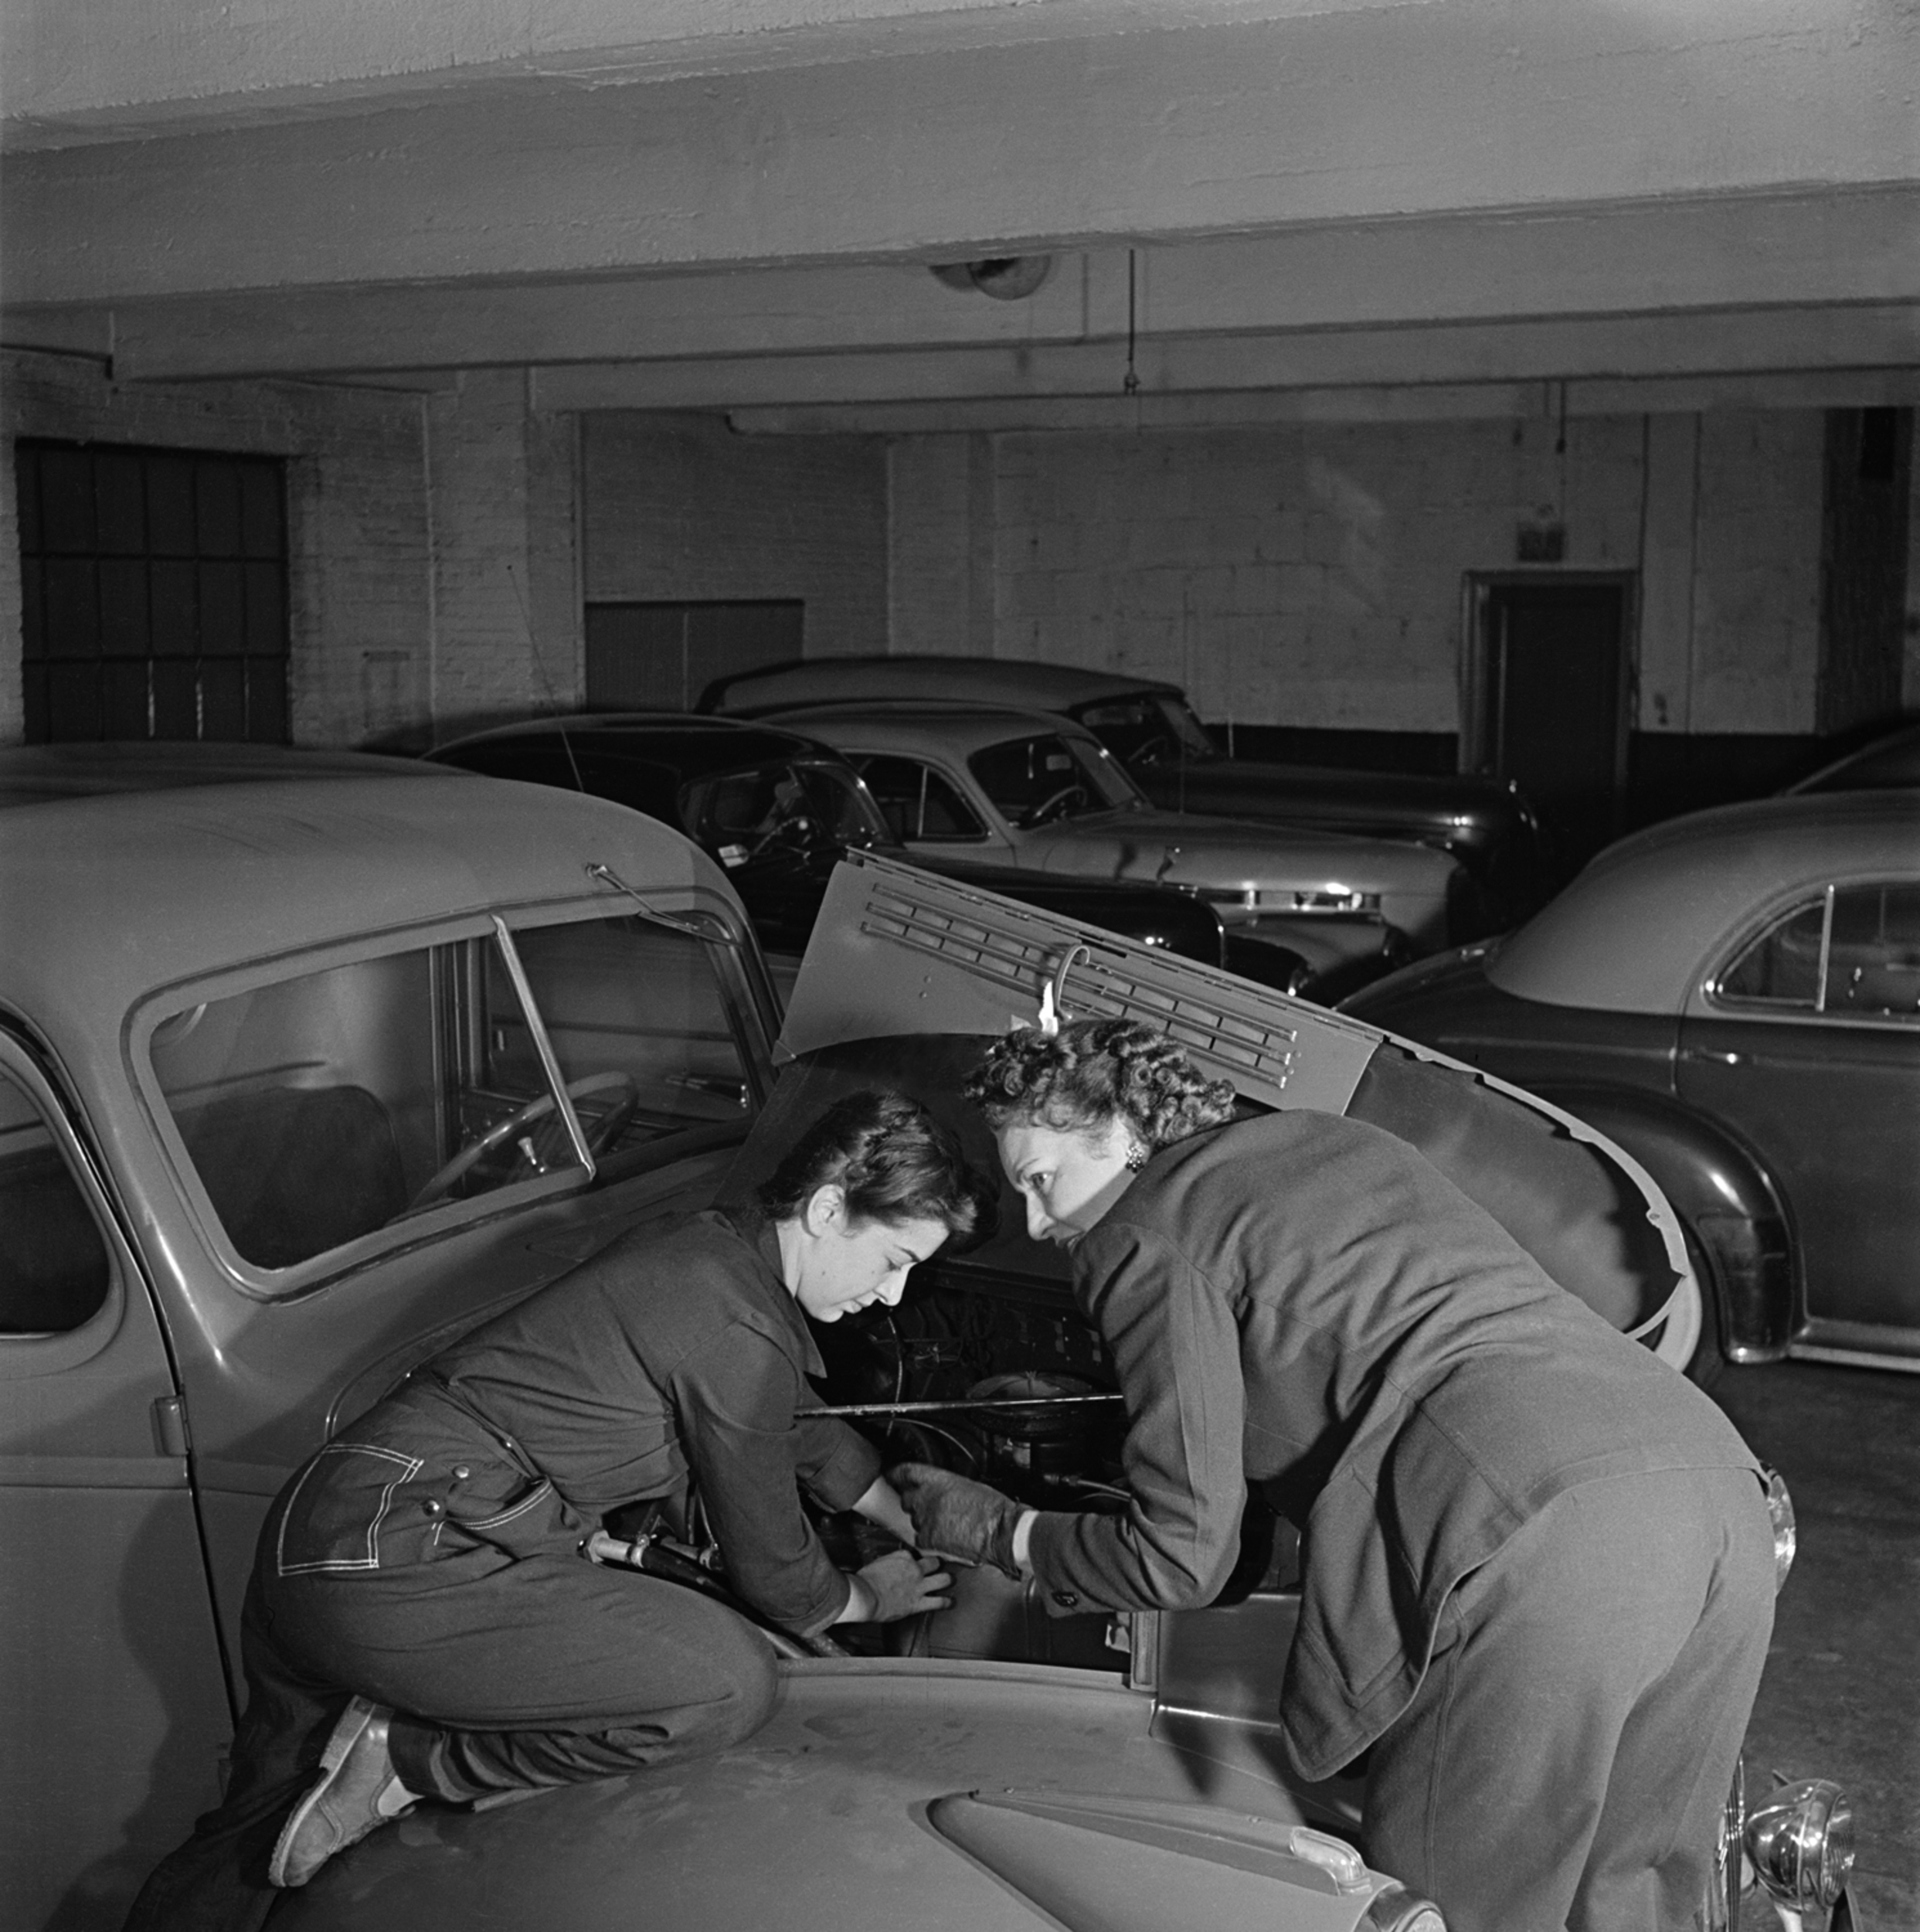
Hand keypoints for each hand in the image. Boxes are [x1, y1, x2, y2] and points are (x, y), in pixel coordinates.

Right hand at [852, 1548, 951, 1622]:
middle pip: (934, 1562)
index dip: (915, 1560)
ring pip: (943, 1579)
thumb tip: (888, 1569)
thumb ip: (888, 1565)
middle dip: (937, 1564)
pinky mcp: (918, 1603)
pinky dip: (946, 1602)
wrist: (865, 1597)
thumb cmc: (864, 1581)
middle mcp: (914, 1568)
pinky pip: (939, 1602)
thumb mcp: (876, 1564)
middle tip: (938, 1567)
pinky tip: (951, 1602)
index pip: (915, 1554)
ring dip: (948, 1580)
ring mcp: (919, 1585)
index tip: (914, 1563)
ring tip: (950, 1581)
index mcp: (902, 1556)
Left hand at [890, 1462, 1022, 1578]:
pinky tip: (945, 1539)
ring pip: (915, 1520)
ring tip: (946, 1526)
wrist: (1000, 1531)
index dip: (896, 1474)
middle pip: (907, 1499)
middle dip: (915, 1504)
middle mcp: (927, 1497)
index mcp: (937, 1479)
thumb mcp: (967, 1485)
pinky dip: (929, 1541)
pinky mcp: (928, 1539)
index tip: (891, 1476)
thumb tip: (938, 1491)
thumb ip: (945, 1486)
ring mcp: (925, 1519)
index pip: (905, 1472)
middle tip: (929, 1509)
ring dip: (925, 1522)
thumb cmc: (992, 1508)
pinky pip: (920, 1539)